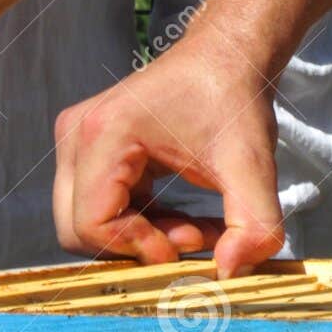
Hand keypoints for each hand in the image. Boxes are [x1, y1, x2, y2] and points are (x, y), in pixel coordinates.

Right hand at [52, 37, 285, 277]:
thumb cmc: (235, 102)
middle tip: (192, 238)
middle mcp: (76, 136)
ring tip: (197, 228)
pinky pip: (99, 209)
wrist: (226, 58)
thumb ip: (254, 223)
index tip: (189, 246)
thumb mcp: (252, 164)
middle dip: (136, 247)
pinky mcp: (89, 151)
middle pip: (77, 230)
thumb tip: (231, 273)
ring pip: (87, 223)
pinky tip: (187, 219)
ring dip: (141, 239)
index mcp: (104, 133)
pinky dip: (141, 225)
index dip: (137, 248)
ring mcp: (77, 142)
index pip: (91, 223)